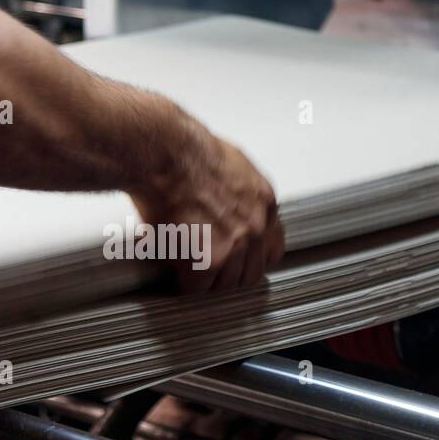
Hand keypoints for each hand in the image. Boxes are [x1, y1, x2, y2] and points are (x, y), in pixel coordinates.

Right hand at [132, 132, 284, 294]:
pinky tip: (174, 270)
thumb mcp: (229, 164)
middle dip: (229, 274)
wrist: (166, 154)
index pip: (272, 250)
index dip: (252, 258)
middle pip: (251, 274)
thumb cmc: (185, 150)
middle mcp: (255, 227)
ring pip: (225, 285)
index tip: (237, 259)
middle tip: (206, 268)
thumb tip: (226, 203)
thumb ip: (238, 192)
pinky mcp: (207, 260)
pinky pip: (197, 289)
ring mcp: (234, 246)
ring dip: (205, 281)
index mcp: (263, 203)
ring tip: (187, 268)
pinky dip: (183, 283)